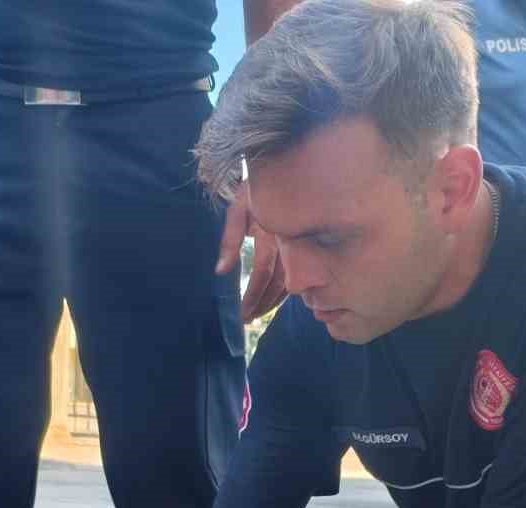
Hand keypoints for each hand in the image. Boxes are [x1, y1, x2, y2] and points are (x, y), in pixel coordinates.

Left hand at [217, 183, 287, 322]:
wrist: (287, 169)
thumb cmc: (257, 188)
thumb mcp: (239, 207)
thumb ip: (230, 239)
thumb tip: (221, 271)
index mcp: (271, 234)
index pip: (262, 274)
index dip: (252, 296)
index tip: (243, 314)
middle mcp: (289, 243)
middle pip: (278, 284)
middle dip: (263, 304)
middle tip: (248, 320)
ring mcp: (300, 246)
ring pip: (290, 282)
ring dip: (274, 301)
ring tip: (258, 314)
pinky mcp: (304, 247)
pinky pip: (297, 273)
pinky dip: (285, 289)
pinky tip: (274, 299)